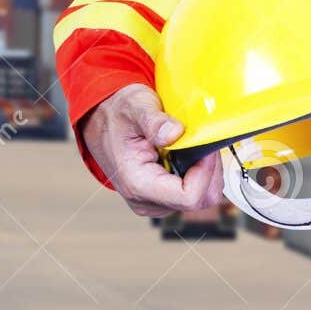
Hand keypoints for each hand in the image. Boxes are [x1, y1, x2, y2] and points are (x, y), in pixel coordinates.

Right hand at [81, 84, 223, 216]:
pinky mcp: (161, 199)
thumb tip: (174, 134)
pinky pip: (193, 194)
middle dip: (210, 171)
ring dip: (206, 172)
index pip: (189, 197)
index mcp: (138, 184)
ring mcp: (154, 203)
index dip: (206, 172)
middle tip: (203, 142)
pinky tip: (187, 155)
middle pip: (200, 200)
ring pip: (201, 199)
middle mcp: (145, 201)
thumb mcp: (135, 106)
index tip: (206, 147)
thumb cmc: (116, 114)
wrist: (100, 121)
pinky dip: (199, 174)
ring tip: (192, 146)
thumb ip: (154, 120)